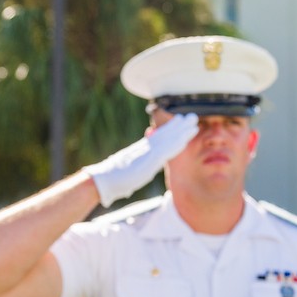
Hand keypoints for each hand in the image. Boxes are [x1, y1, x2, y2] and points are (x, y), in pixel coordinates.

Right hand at [83, 113, 199, 206]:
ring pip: (168, 139)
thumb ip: (138, 166)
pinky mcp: (148, 162)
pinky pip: (164, 151)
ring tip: (193, 121)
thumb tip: (141, 169)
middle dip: (179, 125)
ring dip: (182, 130)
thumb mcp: (129, 169)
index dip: (170, 128)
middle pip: (165, 134)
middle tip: (192, 116)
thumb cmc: (114, 178)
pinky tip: (185, 140)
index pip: (159, 137)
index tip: (180, 120)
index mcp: (142, 150)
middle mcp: (145, 149)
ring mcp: (147, 154)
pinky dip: (175, 144)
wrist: (103, 180)